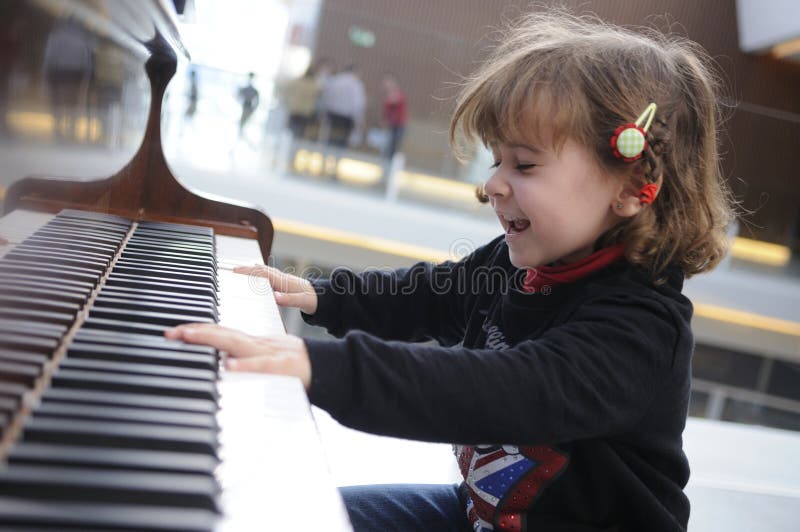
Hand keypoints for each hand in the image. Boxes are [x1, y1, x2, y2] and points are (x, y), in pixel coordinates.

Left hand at [165, 324, 311, 389]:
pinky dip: (245, 365)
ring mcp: (268, 354)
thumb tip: (222, 363)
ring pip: (236, 344)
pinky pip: (261, 366)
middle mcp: (257, 345)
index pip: (220, 333)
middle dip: (195, 332)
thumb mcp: (266, 359)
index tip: (174, 332)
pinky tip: (228, 366)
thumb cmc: (295, 366)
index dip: (197, 331)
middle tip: (170, 333)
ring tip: (189, 336)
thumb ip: (245, 359)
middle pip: (222, 334)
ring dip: (211, 339)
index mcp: (253, 344)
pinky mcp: (281, 367)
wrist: (325, 367)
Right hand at [233, 264, 317, 314]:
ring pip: (264, 272)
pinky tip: (254, 279)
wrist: (322, 298)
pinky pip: (267, 277)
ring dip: (252, 271)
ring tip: (239, 272)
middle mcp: (281, 278)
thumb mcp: (301, 301)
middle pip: (261, 270)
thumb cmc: (311, 299)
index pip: (262, 273)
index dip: (248, 271)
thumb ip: (288, 299)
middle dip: (246, 269)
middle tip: (232, 270)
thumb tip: (275, 297)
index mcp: (282, 281)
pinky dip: (258, 275)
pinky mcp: (283, 283)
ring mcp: (282, 280)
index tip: (235, 270)